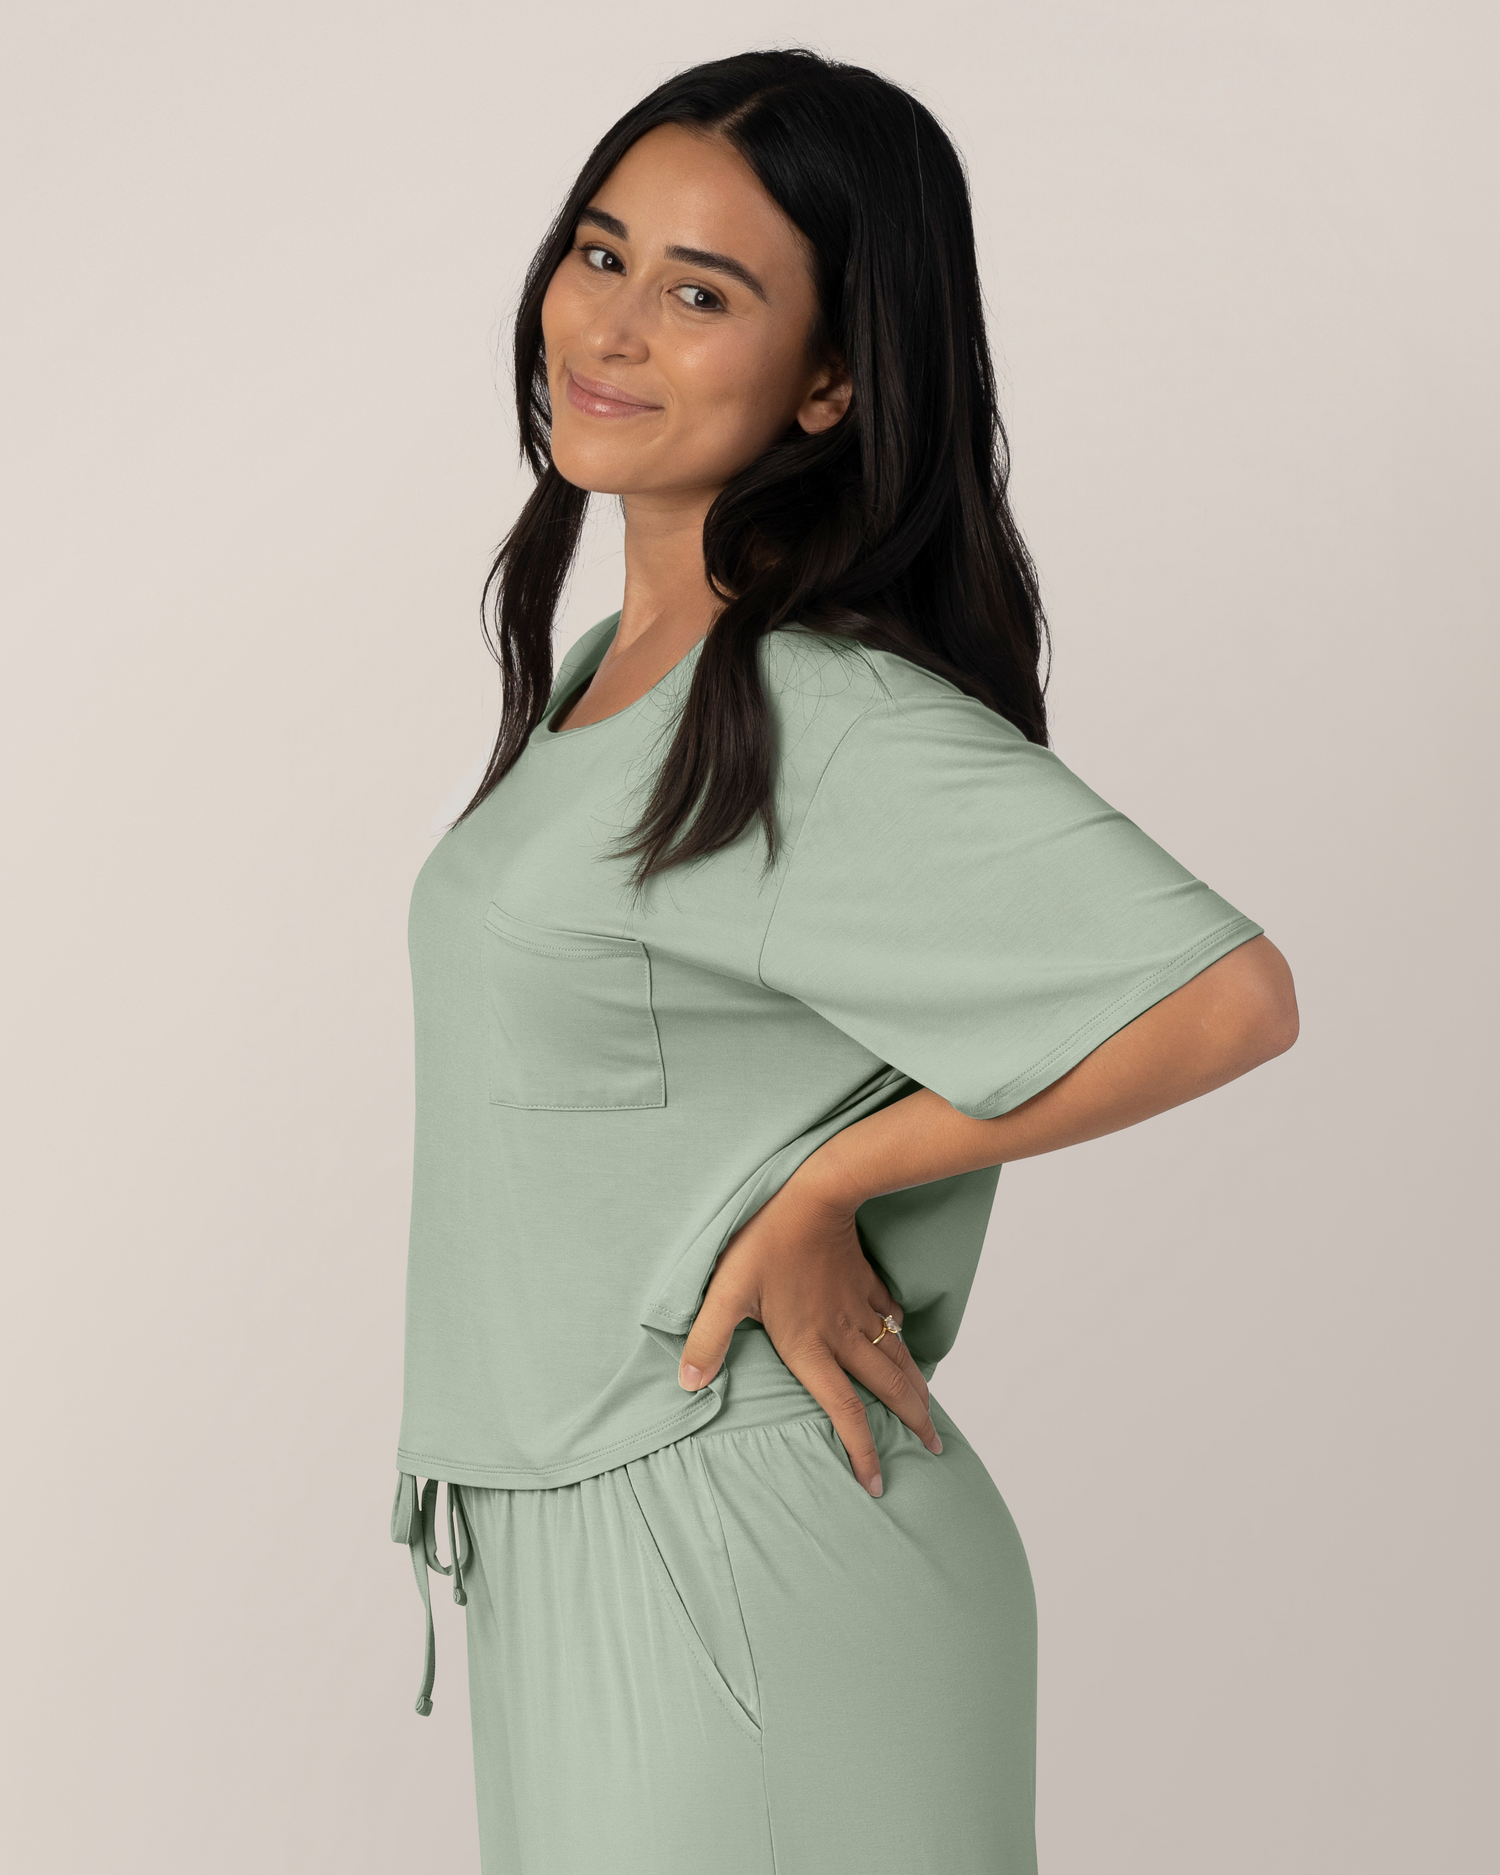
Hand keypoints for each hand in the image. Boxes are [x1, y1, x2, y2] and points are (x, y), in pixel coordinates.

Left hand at [677, 1155, 942, 1495]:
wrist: (813, 1194)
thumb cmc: (765, 1242)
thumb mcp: (726, 1292)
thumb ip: (707, 1339)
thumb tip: (688, 1384)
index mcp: (810, 1346)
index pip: (845, 1412)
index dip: (863, 1451)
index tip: (877, 1483)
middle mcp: (842, 1334)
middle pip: (888, 1389)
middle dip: (914, 1423)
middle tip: (936, 1448)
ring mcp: (859, 1307)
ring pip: (897, 1357)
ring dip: (917, 1387)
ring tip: (930, 1410)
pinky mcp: (866, 1280)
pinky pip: (891, 1316)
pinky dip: (901, 1335)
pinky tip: (903, 1338)